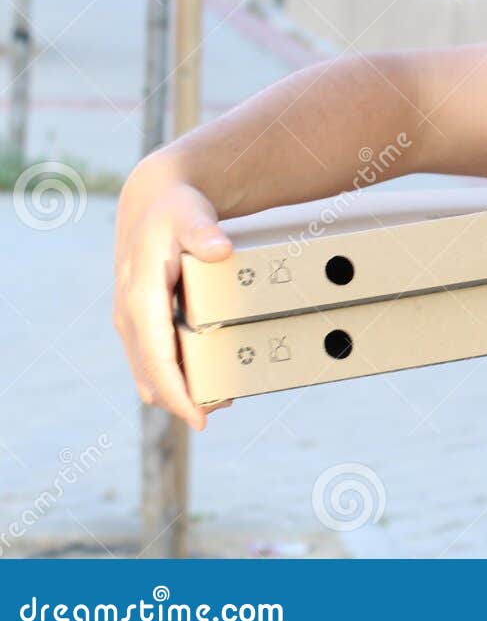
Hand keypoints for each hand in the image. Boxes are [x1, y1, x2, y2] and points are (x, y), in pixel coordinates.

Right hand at [112, 154, 235, 429]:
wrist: (154, 203)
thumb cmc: (176, 211)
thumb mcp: (191, 215)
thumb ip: (204, 232)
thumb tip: (220, 250)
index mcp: (140, 296)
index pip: (156, 356)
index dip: (177, 391)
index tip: (200, 418)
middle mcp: (129, 315)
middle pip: (151, 373)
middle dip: (182, 398)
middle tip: (222, 409)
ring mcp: (131, 320)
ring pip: (148, 372)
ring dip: (177, 391)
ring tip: (219, 399)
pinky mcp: (139, 321)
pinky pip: (152, 359)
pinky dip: (173, 376)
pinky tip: (202, 380)